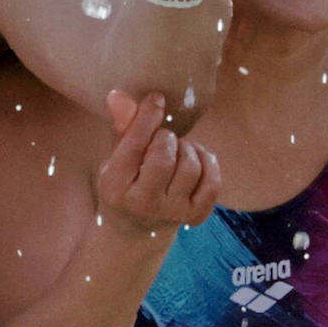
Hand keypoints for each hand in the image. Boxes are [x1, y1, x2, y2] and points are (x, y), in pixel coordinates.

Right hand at [92, 89, 223, 231]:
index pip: (134, 146)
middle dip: (166, 137)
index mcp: (115, 186)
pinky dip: (208, 163)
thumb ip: (122, 127)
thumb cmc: (125, 184)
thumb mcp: (115, 159)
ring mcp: (172, 212)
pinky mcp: (195, 216)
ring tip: (176, 151)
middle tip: (162, 139)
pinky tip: (196, 161)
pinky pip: (212, 181)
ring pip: (191, 166)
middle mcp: (143, 203)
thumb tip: (119, 95)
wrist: (136, 230)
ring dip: (187, 148)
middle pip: (165, 156)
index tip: (156, 99)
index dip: (147, 117)